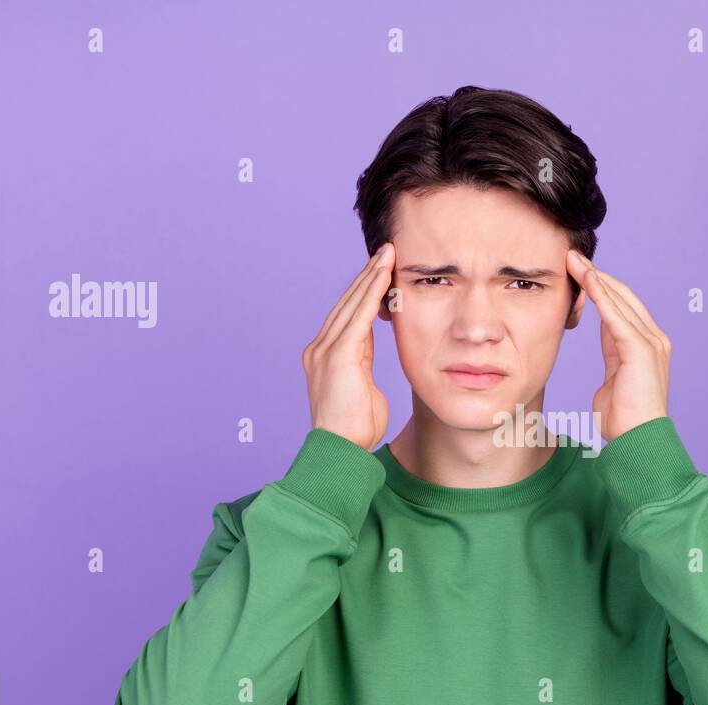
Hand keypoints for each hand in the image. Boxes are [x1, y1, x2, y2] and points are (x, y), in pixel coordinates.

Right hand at [301, 242, 394, 449]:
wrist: (340, 450)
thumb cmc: (354, 429)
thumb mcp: (362, 389)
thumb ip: (362, 366)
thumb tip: (368, 354)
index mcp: (326, 355)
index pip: (349, 315)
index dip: (364, 292)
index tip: (381, 271)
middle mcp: (320, 348)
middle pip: (348, 302)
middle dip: (367, 275)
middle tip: (386, 251)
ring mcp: (325, 350)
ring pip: (352, 303)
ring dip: (371, 276)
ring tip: (388, 254)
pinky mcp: (337, 355)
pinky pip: (358, 316)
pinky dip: (371, 293)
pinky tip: (383, 276)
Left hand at [566, 249, 670, 440]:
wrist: (638, 441)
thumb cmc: (625, 420)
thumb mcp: (614, 380)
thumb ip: (613, 357)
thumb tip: (605, 344)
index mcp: (646, 346)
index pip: (622, 307)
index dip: (599, 287)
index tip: (577, 272)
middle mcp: (654, 339)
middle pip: (622, 297)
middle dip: (595, 275)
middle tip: (572, 257)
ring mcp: (651, 342)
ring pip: (619, 300)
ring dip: (594, 278)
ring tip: (574, 261)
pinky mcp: (641, 349)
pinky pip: (617, 316)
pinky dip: (600, 296)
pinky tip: (586, 280)